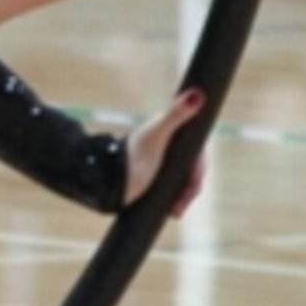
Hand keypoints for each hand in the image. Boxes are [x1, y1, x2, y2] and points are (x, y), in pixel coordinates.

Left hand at [123, 87, 207, 214]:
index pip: (198, 153)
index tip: (193, 184)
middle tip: (181, 203)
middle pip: (192, 170)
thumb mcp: (156, 136)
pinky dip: (177, 202)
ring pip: (184, 183)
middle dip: (191, 188)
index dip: (199, 169)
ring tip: (176, 211)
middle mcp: (166, 148)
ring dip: (184, 197)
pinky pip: (173, 192)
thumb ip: (175, 114)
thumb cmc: (131, 157)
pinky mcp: (154, 180)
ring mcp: (160, 164)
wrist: (105, 183)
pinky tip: (174, 212)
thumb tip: (197, 94)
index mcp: (169, 133)